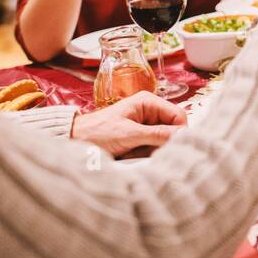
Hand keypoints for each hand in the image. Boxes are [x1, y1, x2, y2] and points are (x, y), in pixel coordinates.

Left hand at [70, 91, 186, 157]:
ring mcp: (145, 124)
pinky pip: (152, 147)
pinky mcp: (140, 136)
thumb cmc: (97, 132)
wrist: (75, 141)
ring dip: (152, 150)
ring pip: (163, 140)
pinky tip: (131, 155)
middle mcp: (150, 111)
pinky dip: (145, 154)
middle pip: (172, 129)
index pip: (178, 115)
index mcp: (149, 101)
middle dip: (161, 143)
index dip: (179, 132)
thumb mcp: (129, 134)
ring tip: (133, 153)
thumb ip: (157, 134)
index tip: (172, 147)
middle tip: (146, 151)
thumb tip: (182, 136)